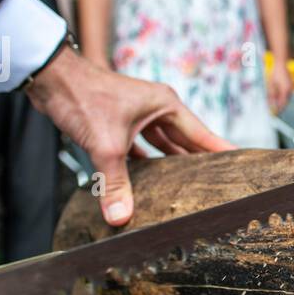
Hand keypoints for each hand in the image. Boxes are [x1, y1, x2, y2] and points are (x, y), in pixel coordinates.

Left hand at [27, 46, 233, 226]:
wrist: (50, 77)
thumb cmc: (84, 97)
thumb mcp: (105, 143)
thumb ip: (115, 182)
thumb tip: (121, 217)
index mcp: (166, 105)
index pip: (202, 134)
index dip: (222, 151)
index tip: (244, 164)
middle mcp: (156, 109)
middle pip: (185, 142)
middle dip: (198, 163)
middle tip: (219, 185)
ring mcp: (137, 115)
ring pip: (162, 146)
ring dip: (170, 165)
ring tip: (188, 189)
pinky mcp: (119, 123)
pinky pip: (140, 148)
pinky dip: (144, 164)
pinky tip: (148, 182)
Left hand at [266, 59, 292, 113]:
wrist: (281, 64)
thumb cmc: (275, 74)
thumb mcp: (270, 86)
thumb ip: (271, 97)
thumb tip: (271, 106)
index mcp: (285, 91)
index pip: (282, 105)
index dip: (278, 110)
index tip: (273, 114)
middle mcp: (290, 91)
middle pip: (285, 102)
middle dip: (279, 106)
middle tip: (272, 110)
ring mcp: (292, 88)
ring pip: (286, 99)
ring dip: (280, 101)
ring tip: (273, 103)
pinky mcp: (291, 86)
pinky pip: (287, 94)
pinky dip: (282, 96)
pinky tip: (277, 96)